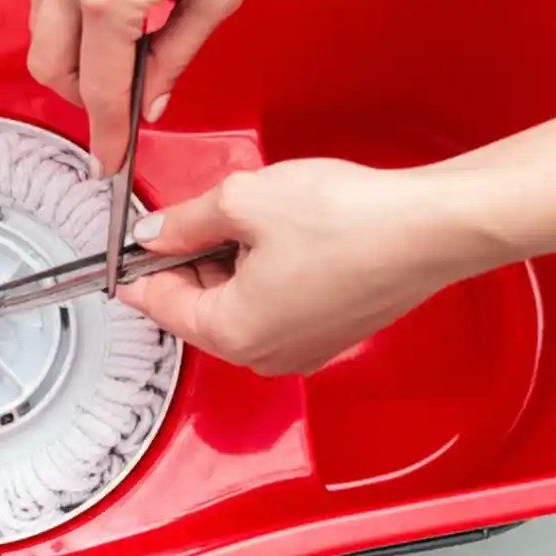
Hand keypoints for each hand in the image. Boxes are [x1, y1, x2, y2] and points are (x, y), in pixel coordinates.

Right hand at [24, 0, 264, 175]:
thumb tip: (149, 102)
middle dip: (83, 97)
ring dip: (70, 55)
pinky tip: (102, 11)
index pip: (101, 91)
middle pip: (51, 68)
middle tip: (120, 102)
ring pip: (38, 30)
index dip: (108, 134)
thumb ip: (176, 57)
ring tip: (119, 50)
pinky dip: (62, 15)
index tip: (109, 159)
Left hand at [116, 160, 499, 375]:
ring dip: (227, 264)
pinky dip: (262, 273)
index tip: (121, 256)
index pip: (160, 305)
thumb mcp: (242, 201)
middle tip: (188, 218)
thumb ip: (185, 221)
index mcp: (232, 332)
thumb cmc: (351, 221)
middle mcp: (264, 354)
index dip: (138, 272)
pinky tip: (278, 236)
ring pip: (236, 306)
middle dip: (187, 262)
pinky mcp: (329, 332)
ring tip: (247, 218)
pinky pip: (273, 306)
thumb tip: (156, 233)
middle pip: (197, 308)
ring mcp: (300, 349)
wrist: (433, 227)